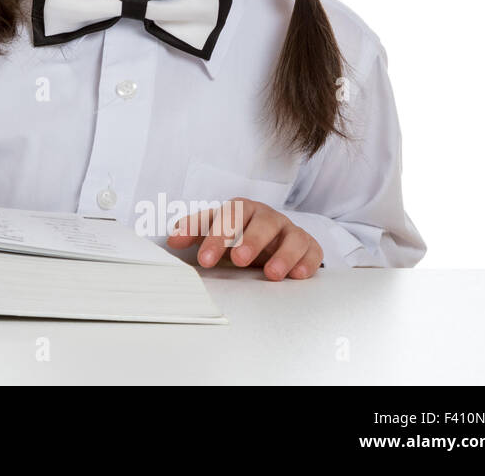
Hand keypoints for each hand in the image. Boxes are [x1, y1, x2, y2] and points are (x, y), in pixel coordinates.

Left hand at [166, 197, 322, 280]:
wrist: (270, 237)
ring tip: (271, 274)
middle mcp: (267, 217)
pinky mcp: (308, 247)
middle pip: (261, 223)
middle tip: (237, 261)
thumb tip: (173, 239)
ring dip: (282, 255)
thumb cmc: (237, 232)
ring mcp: (289, 231)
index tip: (204, 260)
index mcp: (241, 210)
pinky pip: (312, 251)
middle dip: (250, 241)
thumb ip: (194, 232)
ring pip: (291, 237)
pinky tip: (297, 275)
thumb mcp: (214, 229)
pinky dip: (306, 262)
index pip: (229, 216)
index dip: (216, 236)